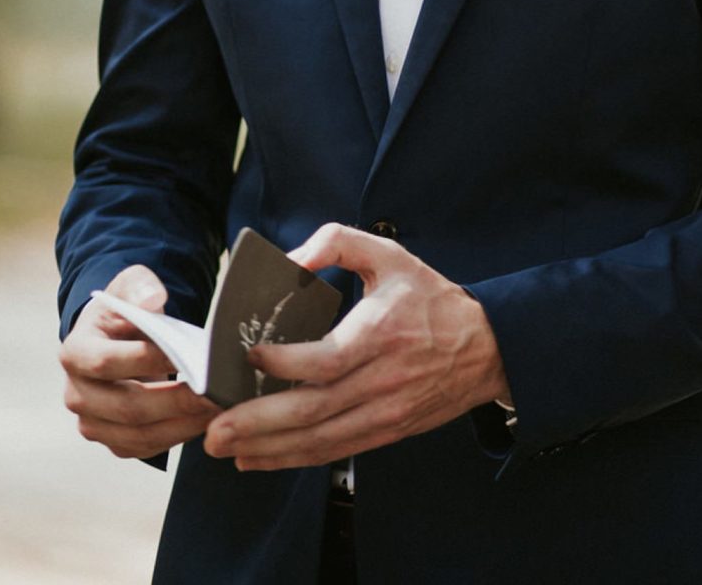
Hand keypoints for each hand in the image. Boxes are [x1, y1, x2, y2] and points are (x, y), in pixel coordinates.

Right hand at [60, 264, 217, 459]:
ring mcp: (93, 423)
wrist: (115, 337)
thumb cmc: (125, 311)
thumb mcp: (129, 286)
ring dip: (182, 426)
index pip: (107, 361)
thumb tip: (153, 300)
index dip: (146, 360)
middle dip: (176, 401)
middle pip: (128, 407)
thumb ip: (140, 287)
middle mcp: (77, 394)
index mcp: (75, 352)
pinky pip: (147, 448)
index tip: (187, 355)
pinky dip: (178, 437)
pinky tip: (205, 421)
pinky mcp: (114, 441)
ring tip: (217, 410)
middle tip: (214, 393)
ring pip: (140, 435)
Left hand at [204, 223, 510, 471]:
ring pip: (319, 440)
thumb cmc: (430, 297)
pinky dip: (293, 459)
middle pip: (313, 410)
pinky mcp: (386, 432)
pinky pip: (334, 451)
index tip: (249, 357)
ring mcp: (384, 412)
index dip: (284, 364)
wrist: (487, 347)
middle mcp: (381, 380)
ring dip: (268, 449)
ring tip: (224, 448)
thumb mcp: (389, 254)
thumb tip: (291, 259)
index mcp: (381, 333)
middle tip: (214, 429)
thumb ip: (338, 242)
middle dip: (259, 423)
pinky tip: (258, 458)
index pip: (327, 359)